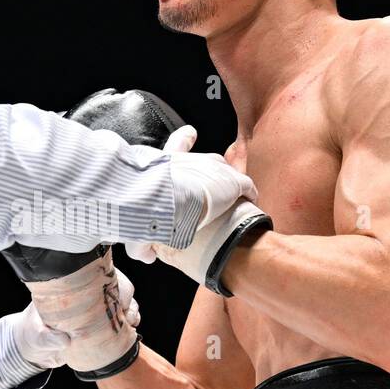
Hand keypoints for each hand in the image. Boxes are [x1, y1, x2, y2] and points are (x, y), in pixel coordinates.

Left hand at [18, 250, 141, 379]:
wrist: (36, 348)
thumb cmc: (33, 334)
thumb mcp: (37, 336)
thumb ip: (48, 338)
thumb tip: (65, 340)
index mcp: (69, 288)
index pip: (94, 274)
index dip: (110, 282)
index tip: (116, 297)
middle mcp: (84, 293)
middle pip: (113, 284)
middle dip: (125, 296)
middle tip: (127, 312)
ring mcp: (94, 306)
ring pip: (121, 299)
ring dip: (131, 309)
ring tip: (132, 321)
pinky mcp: (99, 321)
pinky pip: (120, 316)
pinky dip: (129, 320)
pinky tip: (131, 329)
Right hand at [124, 129, 270, 294]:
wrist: (163, 202)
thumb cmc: (145, 211)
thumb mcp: (138, 227)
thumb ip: (141, 242)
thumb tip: (145, 256)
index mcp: (166, 166)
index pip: (176, 146)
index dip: (183, 139)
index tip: (190, 133)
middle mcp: (192, 161)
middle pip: (207, 160)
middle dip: (210, 169)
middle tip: (214, 181)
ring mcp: (214, 170)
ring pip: (227, 173)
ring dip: (229, 186)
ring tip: (234, 200)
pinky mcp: (233, 182)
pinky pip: (246, 187)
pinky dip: (249, 195)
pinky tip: (251, 204)